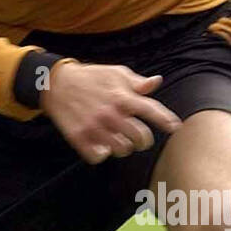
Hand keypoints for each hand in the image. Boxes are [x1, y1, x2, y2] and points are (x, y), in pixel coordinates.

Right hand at [42, 61, 180, 164]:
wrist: (56, 83)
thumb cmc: (90, 77)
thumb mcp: (115, 73)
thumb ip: (137, 82)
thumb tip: (157, 82)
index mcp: (121, 97)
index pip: (151, 111)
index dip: (166, 121)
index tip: (175, 128)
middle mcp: (110, 113)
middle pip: (141, 138)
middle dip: (144, 140)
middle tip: (139, 138)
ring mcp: (94, 127)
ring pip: (122, 150)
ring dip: (124, 147)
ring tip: (119, 140)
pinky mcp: (79, 138)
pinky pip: (99, 157)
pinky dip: (102, 154)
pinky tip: (101, 146)